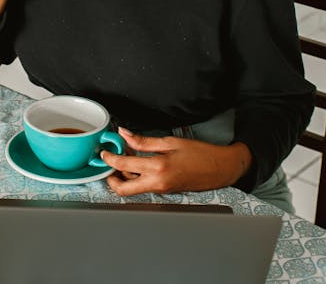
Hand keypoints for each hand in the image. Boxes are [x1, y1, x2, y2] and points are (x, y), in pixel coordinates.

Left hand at [102, 127, 251, 196]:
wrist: (220, 169)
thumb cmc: (200, 154)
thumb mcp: (170, 142)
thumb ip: (144, 141)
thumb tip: (124, 134)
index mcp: (158, 168)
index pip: (124, 166)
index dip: (109, 158)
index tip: (104, 151)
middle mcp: (156, 183)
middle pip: (122, 189)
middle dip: (111, 177)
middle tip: (109, 162)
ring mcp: (160, 190)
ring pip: (131, 189)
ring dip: (123, 176)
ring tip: (125, 158)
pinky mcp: (163, 191)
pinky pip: (142, 186)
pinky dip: (135, 177)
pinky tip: (138, 163)